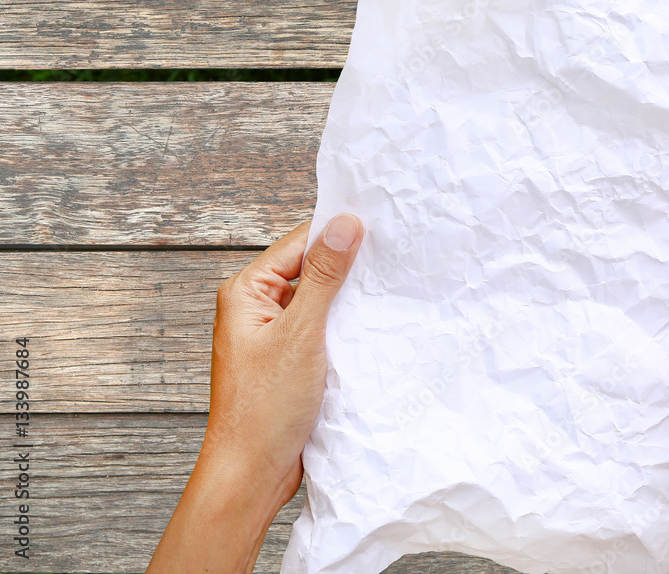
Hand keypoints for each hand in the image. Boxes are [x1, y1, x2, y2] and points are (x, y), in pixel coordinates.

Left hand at [148, 214, 363, 572]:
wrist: (253, 473)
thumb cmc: (264, 408)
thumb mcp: (301, 334)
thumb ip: (324, 277)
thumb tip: (345, 223)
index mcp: (246, 292)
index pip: (299, 244)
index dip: (338, 234)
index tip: (382, 226)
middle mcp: (256, 308)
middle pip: (310, 269)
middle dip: (347, 267)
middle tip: (393, 258)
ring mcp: (273, 335)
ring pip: (320, 301)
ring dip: (348, 300)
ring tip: (389, 290)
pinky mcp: (290, 360)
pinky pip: (322, 329)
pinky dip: (344, 327)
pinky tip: (372, 327)